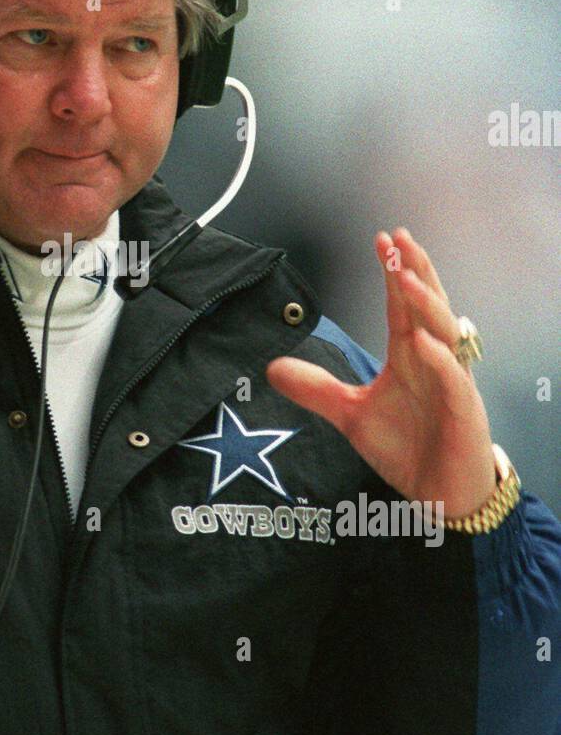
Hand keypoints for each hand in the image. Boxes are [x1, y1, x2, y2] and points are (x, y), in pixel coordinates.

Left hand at [266, 228, 496, 516]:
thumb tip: (272, 367)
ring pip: (444, 332)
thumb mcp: (352, 416)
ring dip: (425, 303)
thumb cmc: (409, 448)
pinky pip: (453, 378)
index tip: (382, 239)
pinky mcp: (463, 411)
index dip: (395, 271)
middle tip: (398, 238)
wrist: (442, 496)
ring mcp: (451, 383)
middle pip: (428, 305)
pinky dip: (439, 358)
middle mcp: (434, 360)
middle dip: (415, 270)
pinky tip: (421, 340)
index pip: (402, 305)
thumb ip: (317, 389)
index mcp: (410, 356)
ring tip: (404, 277)